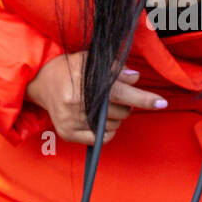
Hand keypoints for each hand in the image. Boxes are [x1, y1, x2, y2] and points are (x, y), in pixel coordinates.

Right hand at [25, 50, 167, 144]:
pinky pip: (101, 139)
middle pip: (121, 111)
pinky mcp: (68, 134)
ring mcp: (72, 121)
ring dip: (115, 117)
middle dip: (125, 104)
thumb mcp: (91, 62)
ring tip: (102, 106)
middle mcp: (77, 104)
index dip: (143, 98)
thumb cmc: (71, 69)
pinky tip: (98, 119)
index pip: (121, 93)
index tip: (161, 103)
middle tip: (114, 96)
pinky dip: (106, 131)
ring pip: (113, 126)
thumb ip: (115, 69)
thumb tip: (136, 78)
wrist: (40, 81)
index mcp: (85, 84)